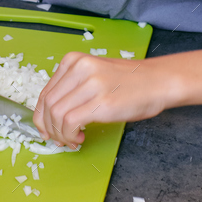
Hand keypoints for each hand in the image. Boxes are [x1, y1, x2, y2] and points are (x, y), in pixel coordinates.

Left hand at [33, 52, 166, 147]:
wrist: (159, 82)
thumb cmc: (129, 82)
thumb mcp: (94, 74)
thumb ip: (72, 87)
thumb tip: (52, 114)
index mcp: (73, 60)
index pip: (45, 92)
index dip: (41, 116)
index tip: (45, 129)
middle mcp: (79, 68)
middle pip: (48, 104)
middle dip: (48, 127)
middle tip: (58, 139)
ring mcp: (90, 85)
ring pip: (57, 115)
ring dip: (60, 134)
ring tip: (72, 140)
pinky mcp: (101, 103)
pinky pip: (71, 123)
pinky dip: (70, 135)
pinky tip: (80, 138)